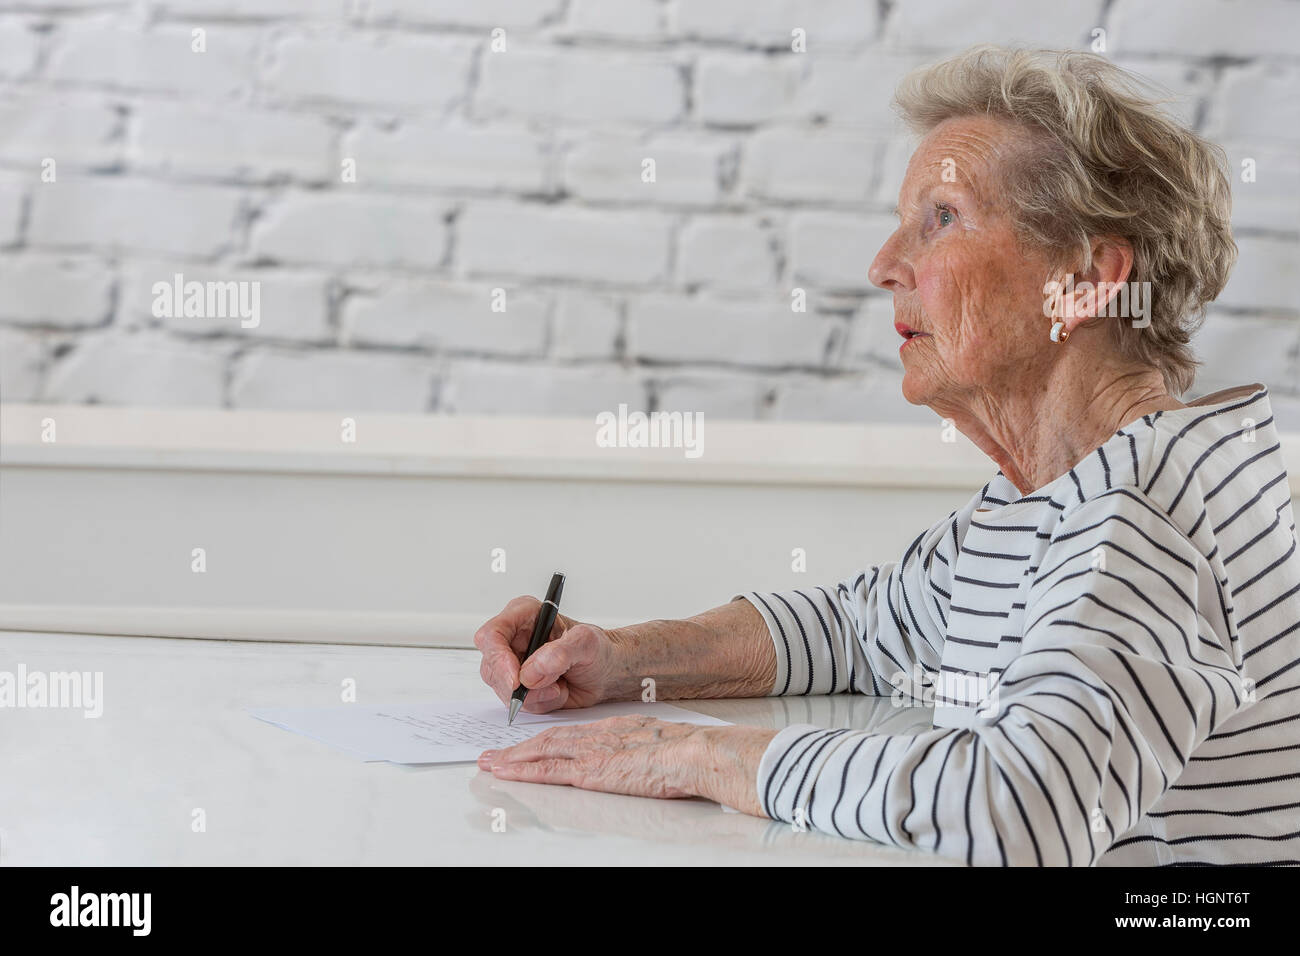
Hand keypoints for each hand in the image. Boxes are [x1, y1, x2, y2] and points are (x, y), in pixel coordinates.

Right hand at [474, 596, 623, 713]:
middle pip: (491, 666)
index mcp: (524, 615)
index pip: (492, 635)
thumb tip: (531, 671)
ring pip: (502, 688)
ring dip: (534, 696)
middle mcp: (512, 638)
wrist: (605, 673)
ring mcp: (512, 663)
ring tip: (560, 687)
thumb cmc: (598, 650)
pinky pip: (515, 703)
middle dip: (519, 686)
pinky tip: (557, 692)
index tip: (517, 681)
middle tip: (552, 689)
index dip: (499, 659)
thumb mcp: (588, 644)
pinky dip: (539, 703)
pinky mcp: (517, 685)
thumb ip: (561, 653)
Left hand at [477, 717, 776, 815]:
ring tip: (491, 764)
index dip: (545, 740)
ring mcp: (593, 752)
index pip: (571, 735)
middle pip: (550, 741)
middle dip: (519, 749)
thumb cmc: (687, 751)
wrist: (694, 752)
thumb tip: (641, 758)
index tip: (529, 746)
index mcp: (614, 729)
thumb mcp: (659, 742)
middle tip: (494, 754)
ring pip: (542, 752)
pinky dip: (523, 771)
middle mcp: (598, 736)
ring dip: (513, 759)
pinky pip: (548, 770)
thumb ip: (642, 749)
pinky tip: (507, 773)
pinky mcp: (592, 770)